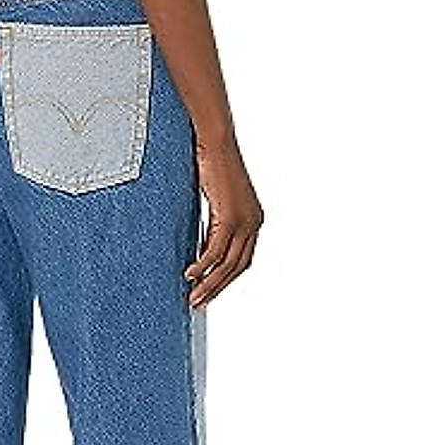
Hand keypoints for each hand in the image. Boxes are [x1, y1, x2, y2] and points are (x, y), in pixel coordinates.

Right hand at [184, 133, 263, 308]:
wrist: (215, 142)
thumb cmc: (211, 165)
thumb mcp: (215, 201)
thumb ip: (213, 224)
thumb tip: (199, 246)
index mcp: (253, 220)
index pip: (243, 260)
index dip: (226, 280)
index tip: (209, 292)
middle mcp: (254, 223)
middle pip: (237, 268)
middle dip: (217, 288)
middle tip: (198, 303)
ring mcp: (245, 221)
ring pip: (227, 264)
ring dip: (209, 283)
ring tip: (193, 296)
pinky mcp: (231, 218)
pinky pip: (215, 251)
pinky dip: (203, 266)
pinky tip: (190, 274)